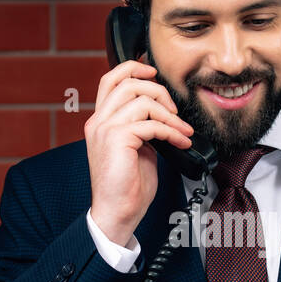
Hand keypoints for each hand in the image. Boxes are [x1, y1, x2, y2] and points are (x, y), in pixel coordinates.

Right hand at [84, 59, 193, 245]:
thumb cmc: (126, 188)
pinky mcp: (117, 139)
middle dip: (159, 91)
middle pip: (129, 83)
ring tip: (182, 130)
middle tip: (174, 111)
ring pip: (142, 100)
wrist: (116, 213)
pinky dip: (172, 130)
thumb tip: (163, 115)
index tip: (154, 73)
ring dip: (170, 114)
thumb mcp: (137, 149)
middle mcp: (99, 121)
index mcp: (100, 121)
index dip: (133, 68)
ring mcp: (105, 129)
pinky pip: (151, 123)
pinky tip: (181, 141)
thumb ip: (142, 127)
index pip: (111, 79)